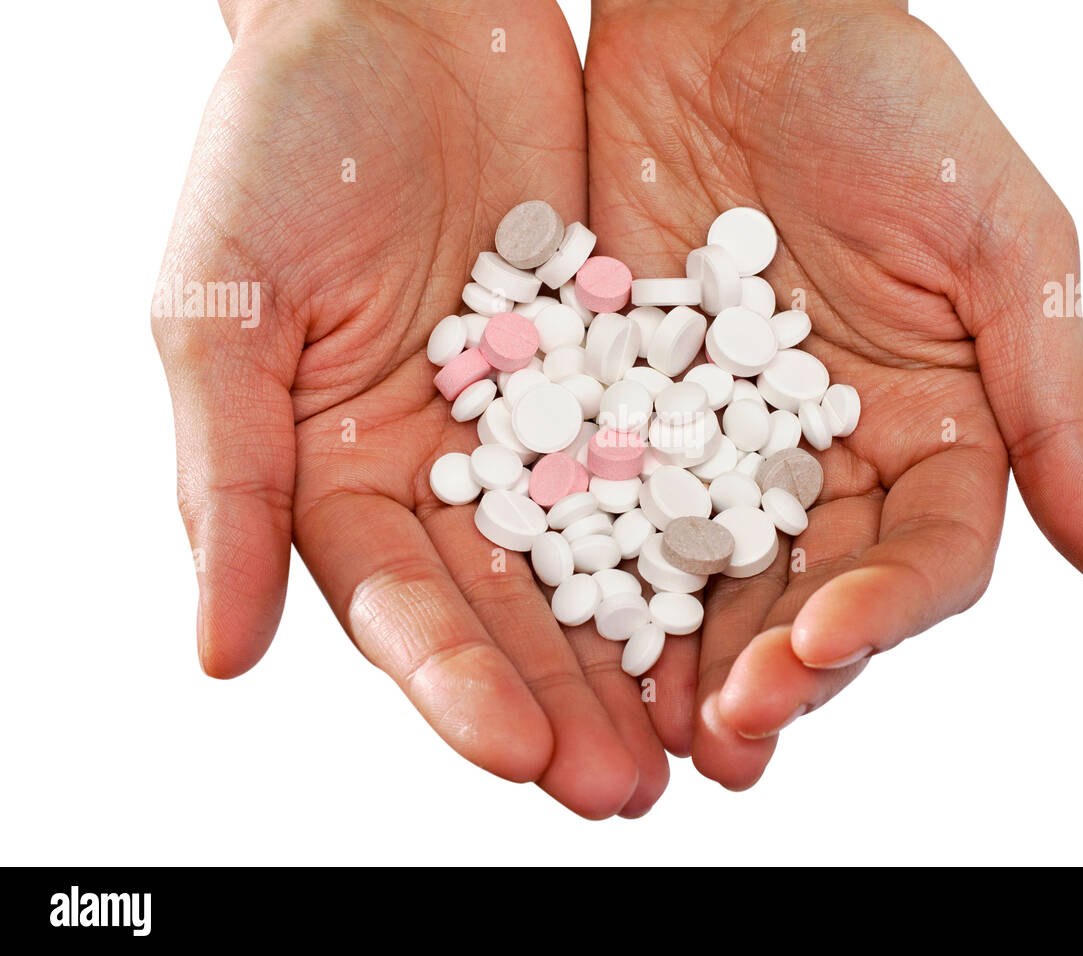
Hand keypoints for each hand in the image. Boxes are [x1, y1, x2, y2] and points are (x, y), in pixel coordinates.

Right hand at [152, 0, 666, 816]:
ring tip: (712, 732)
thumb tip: (215, 653)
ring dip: (650, 644)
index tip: (521, 755)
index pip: (403, 608)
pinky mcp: (622, 362)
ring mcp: (542, 419)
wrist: (401, 13)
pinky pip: (673, 453)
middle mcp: (449, 468)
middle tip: (631, 791)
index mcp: (343, 473)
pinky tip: (757, 588)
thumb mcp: (226, 307)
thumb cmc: (278, 141)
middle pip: (514, 609)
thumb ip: (225, 478)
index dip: (457, 685)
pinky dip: (706, 520)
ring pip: (603, 552)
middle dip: (569, 699)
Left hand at [585, 0, 1082, 786]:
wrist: (739, 15)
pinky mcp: (629, 404)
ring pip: (710, 571)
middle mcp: (831, 452)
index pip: (922, 557)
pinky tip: (573, 627)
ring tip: (655, 730)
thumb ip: (1053, 405)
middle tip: (728, 738)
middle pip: (811, 588)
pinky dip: (599, 568)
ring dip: (686, 657)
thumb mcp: (1004, 244)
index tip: (817, 646)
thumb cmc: (890, 104)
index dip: (878, 615)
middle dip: (774, 668)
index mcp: (936, 429)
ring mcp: (723, 436)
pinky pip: (613, 501)